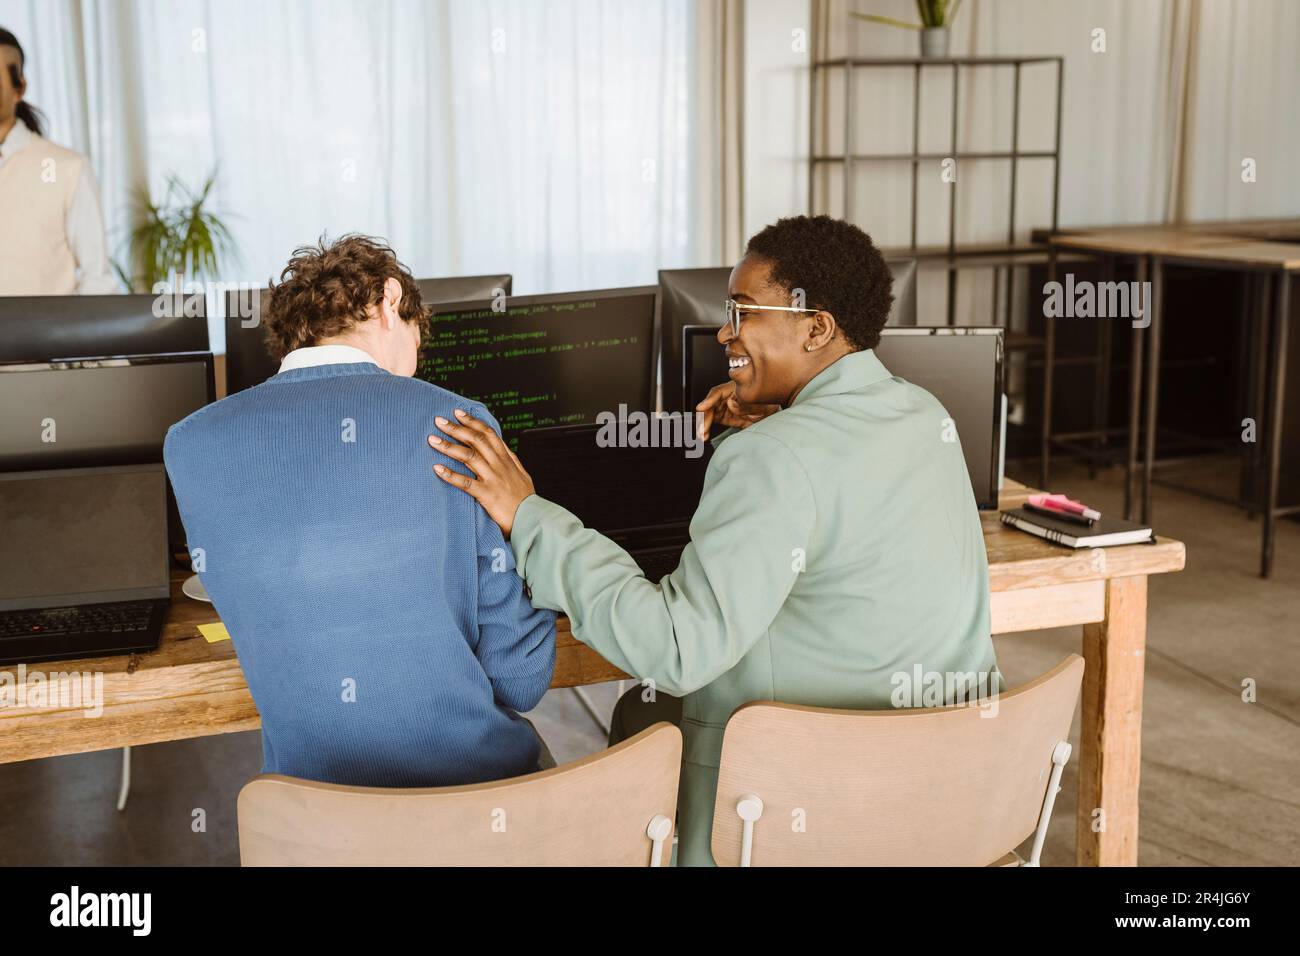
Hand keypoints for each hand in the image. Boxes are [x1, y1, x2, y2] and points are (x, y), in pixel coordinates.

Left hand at [428, 409, 535, 537]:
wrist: (532, 518)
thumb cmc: (525, 498)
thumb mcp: (521, 473)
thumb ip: (511, 459)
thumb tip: (503, 446)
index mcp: (506, 459)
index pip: (488, 433)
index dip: (472, 422)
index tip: (458, 413)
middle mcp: (499, 465)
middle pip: (475, 440)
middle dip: (456, 429)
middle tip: (439, 421)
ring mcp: (492, 478)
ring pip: (468, 456)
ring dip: (449, 446)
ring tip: (433, 440)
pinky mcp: (486, 494)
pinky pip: (465, 482)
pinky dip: (450, 474)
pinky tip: (437, 468)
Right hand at [694, 382, 779, 439]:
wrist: (773, 412)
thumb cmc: (767, 402)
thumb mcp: (759, 403)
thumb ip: (744, 403)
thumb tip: (730, 404)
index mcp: (733, 388)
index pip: (718, 393)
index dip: (708, 400)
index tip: (701, 408)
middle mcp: (726, 396)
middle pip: (710, 405)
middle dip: (704, 417)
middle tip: (702, 428)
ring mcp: (724, 406)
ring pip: (709, 414)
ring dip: (703, 425)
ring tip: (702, 435)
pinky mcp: (724, 416)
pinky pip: (712, 422)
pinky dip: (707, 429)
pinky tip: (704, 435)